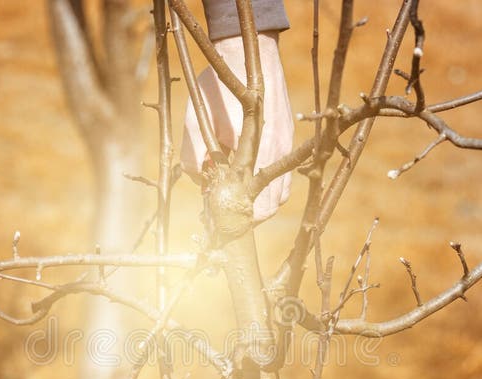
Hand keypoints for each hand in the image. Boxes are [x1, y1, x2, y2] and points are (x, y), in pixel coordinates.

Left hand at [181, 32, 293, 220]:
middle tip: (229, 213)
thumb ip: (193, 158)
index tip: (224, 221)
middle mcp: (276, 152)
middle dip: (250, 216)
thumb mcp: (195, 121)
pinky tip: (253, 180)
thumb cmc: (216, 88)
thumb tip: (201, 185)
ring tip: (241, 199)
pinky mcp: (288, 138)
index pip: (257, 207)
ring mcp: (285, 145)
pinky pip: (285, 177)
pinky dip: (271, 187)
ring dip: (262, 203)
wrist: (245, 55)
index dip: (240, 220)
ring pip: (280, 195)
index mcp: (255, 152)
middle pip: (271, 207)